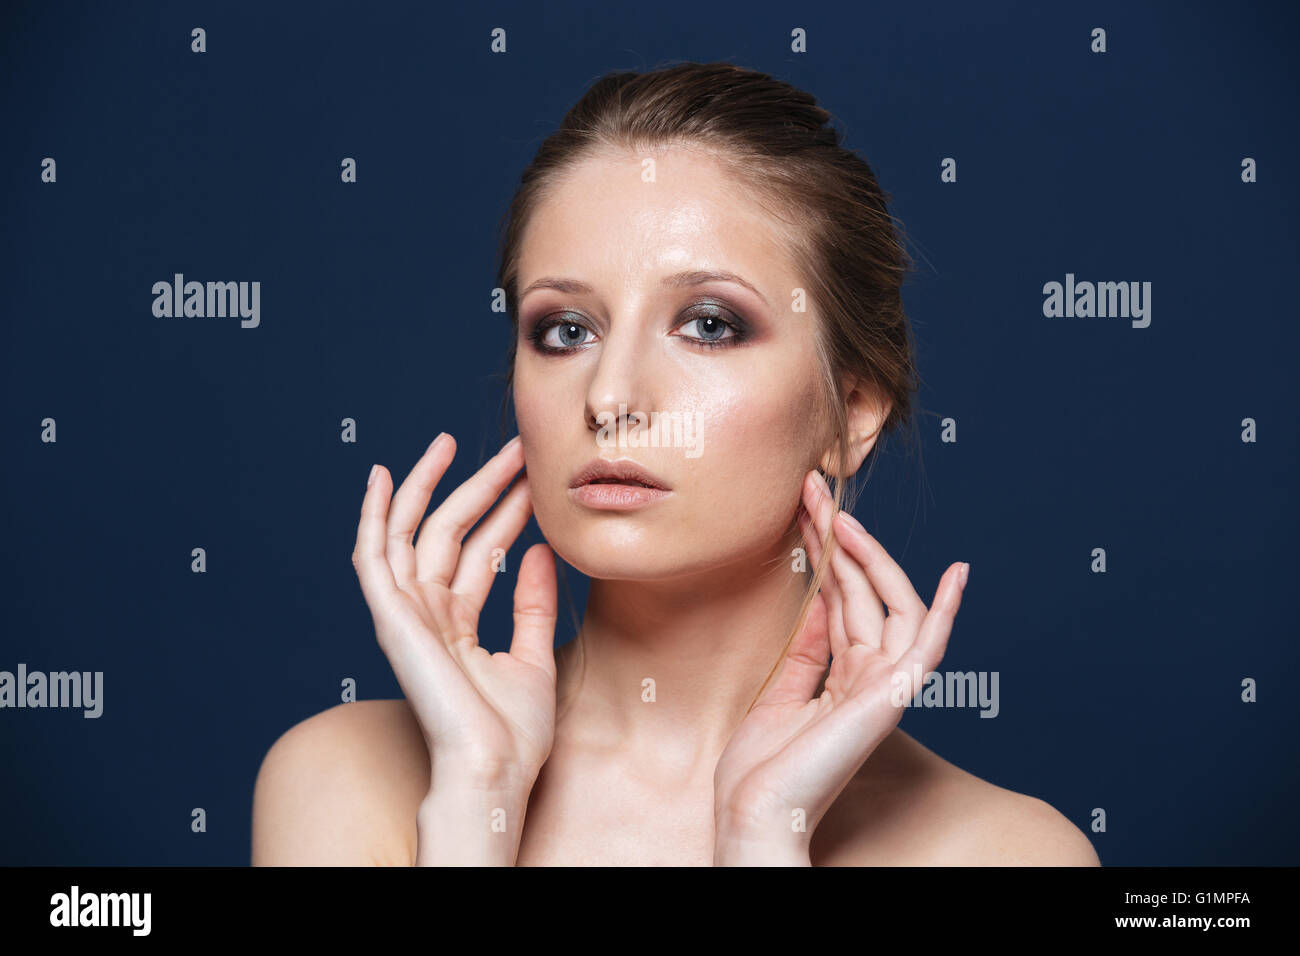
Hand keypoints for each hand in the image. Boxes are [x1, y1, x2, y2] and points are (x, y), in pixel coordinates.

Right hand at [351, 433, 556, 862]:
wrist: (493, 770)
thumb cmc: (513, 734)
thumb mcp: (533, 656)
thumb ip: (532, 603)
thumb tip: (540, 550)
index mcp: (457, 625)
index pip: (478, 553)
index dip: (504, 512)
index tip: (531, 477)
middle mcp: (427, 615)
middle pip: (449, 533)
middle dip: (480, 487)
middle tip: (513, 448)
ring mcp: (406, 615)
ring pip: (413, 533)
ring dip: (431, 485)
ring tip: (452, 442)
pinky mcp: (390, 618)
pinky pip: (374, 556)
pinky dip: (374, 515)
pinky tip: (381, 476)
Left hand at [712, 469, 967, 864]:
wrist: (756, 813)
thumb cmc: (760, 768)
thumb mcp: (778, 692)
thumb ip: (805, 648)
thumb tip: (816, 598)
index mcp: (843, 677)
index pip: (841, 600)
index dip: (824, 552)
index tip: (804, 509)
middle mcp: (870, 677)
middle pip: (862, 591)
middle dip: (838, 538)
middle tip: (811, 489)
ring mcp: (884, 686)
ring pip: (892, 604)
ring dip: (869, 555)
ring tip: (841, 513)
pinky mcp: (891, 696)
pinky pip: (927, 646)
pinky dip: (946, 611)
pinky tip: (957, 574)